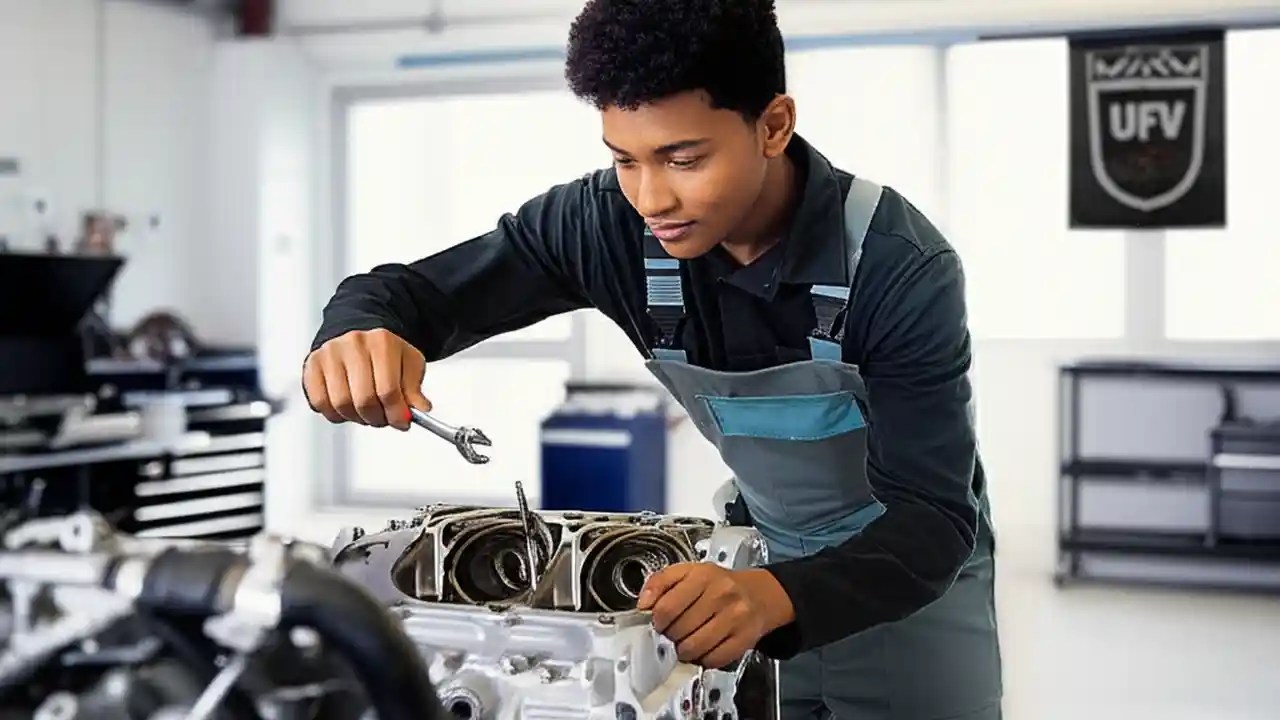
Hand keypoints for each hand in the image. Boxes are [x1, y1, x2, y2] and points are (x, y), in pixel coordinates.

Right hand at [302, 329, 430, 429]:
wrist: (361, 335)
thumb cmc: (386, 352)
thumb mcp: (410, 364)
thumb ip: (415, 389)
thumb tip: (420, 410)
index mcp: (382, 342)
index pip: (388, 390)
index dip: (396, 414)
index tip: (402, 422)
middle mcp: (353, 344)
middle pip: (364, 399)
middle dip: (377, 418)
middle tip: (383, 418)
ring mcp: (330, 354)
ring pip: (341, 404)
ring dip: (357, 418)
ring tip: (366, 412)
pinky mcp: (312, 364)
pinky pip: (320, 402)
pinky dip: (335, 414)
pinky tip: (347, 408)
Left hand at [637, 563, 792, 668]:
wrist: (758, 594)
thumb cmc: (718, 584)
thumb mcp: (687, 572)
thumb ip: (660, 582)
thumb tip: (643, 604)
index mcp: (703, 576)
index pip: (667, 607)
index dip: (657, 621)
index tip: (658, 623)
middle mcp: (721, 595)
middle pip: (679, 630)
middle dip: (670, 636)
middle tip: (673, 632)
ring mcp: (735, 617)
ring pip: (695, 647)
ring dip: (684, 651)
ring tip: (686, 642)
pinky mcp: (744, 638)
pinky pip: (714, 659)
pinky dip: (704, 659)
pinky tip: (703, 648)